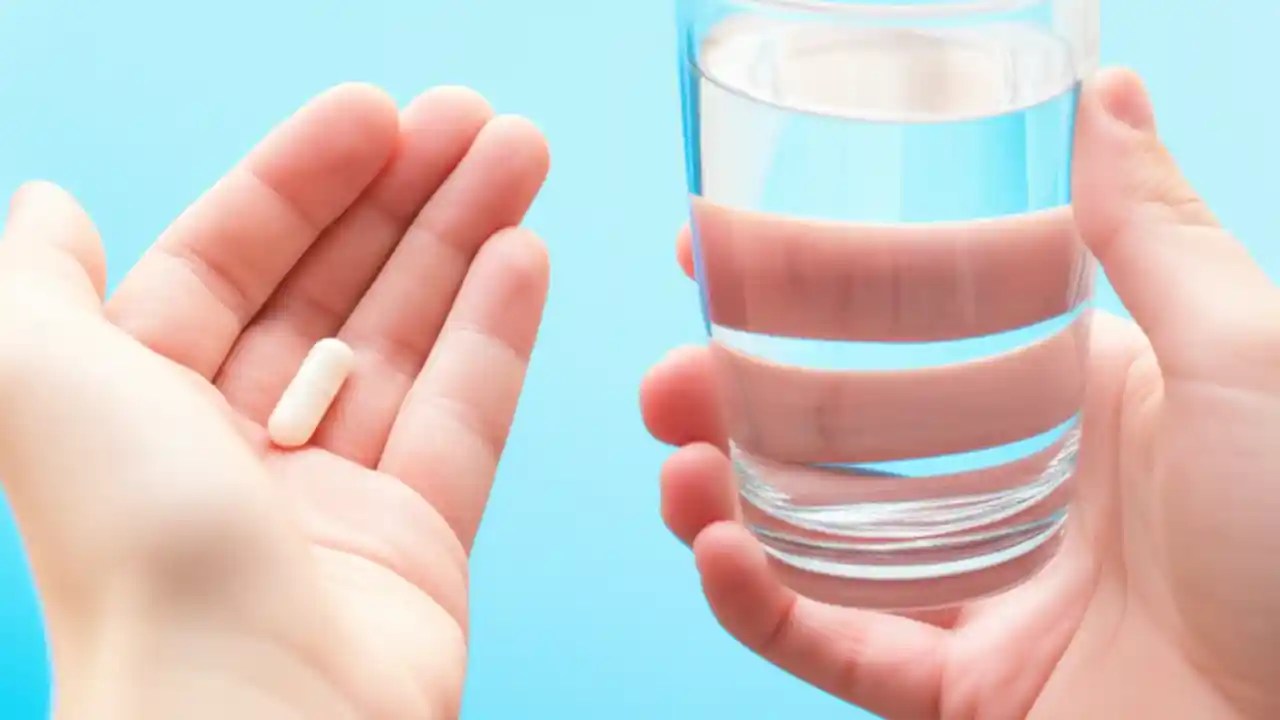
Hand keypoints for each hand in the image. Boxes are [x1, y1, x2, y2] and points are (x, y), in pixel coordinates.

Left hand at [0, 83, 548, 717]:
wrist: (255, 717)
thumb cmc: (138, 548)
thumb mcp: (36, 378)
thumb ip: (38, 284)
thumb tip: (52, 207)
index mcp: (138, 404)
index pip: (225, 263)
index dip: (297, 181)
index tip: (373, 115)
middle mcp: (234, 446)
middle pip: (331, 293)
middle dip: (404, 197)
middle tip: (474, 118)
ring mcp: (333, 495)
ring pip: (407, 343)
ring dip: (465, 242)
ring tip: (519, 153)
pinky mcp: (417, 539)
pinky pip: (460, 417)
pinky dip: (495, 333)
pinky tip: (526, 252)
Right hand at [641, 69, 1278, 718]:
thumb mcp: (1241, 355)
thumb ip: (1155, 231)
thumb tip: (1105, 92)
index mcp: (1067, 404)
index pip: (907, 331)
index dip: (807, 294)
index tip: (717, 252)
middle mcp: (1012, 495)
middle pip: (838, 440)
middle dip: (735, 405)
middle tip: (669, 378)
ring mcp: (981, 598)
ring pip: (817, 545)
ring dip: (725, 503)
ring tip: (677, 467)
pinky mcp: (962, 693)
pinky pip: (839, 648)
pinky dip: (764, 608)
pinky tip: (717, 555)